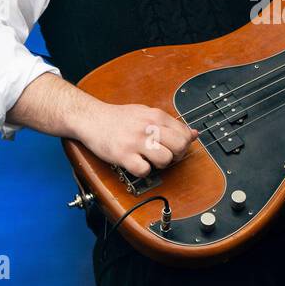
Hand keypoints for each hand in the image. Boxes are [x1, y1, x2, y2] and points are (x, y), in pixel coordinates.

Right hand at [79, 101, 200, 177]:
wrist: (91, 118)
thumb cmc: (119, 118)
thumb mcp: (147, 113)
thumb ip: (170, 124)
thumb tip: (193, 134)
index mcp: (156, 116)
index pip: (185, 133)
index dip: (184, 144)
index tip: (175, 147)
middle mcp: (148, 127)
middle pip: (180, 147)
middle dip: (176, 155)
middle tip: (165, 155)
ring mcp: (136, 141)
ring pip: (165, 159)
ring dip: (160, 164)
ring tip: (150, 159)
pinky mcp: (123, 155)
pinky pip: (144, 170)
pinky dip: (143, 171)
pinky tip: (137, 163)